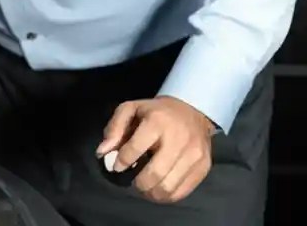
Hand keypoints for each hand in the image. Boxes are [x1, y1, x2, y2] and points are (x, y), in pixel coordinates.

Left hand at [96, 96, 215, 202]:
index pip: (135, 149)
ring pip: (168, 187)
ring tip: (145, 186)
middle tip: (133, 181)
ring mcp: (194, 155)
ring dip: (151, 192)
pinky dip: (166, 196)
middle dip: (138, 183)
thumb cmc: (155, 112)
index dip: (122, 162)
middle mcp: (179, 139)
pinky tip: (158, 188)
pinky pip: (181, 192)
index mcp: (157, 121)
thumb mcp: (130, 110)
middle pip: (154, 174)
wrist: (192, 110)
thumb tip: (102, 153)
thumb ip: (114, 129)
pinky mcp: (203, 166)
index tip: (118, 167)